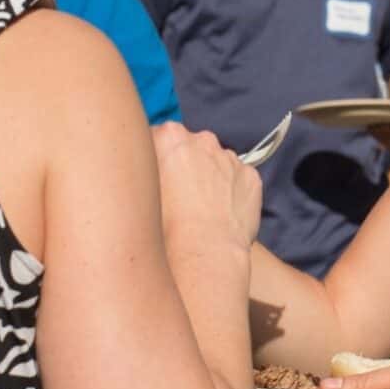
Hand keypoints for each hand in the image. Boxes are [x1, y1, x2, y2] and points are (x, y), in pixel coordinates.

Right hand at [152, 123, 261, 253]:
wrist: (203, 252)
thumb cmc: (164, 225)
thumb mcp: (138, 190)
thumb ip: (144, 168)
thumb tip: (143, 167)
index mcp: (170, 136)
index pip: (159, 138)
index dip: (156, 160)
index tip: (155, 179)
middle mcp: (202, 139)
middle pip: (190, 148)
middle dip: (185, 165)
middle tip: (178, 196)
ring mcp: (230, 158)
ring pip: (216, 163)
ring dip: (209, 179)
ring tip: (201, 210)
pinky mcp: (251, 177)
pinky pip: (238, 180)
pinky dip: (231, 192)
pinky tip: (221, 214)